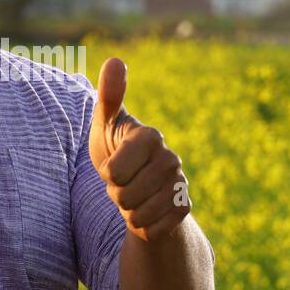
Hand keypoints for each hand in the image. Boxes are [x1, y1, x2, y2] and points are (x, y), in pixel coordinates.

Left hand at [88, 57, 190, 241]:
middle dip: (116, 194)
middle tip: (124, 181)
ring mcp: (180, 184)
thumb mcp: (105, 123)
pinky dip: (142, 226)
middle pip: (124, 196)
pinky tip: (147, 210)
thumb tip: (115, 60)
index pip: (115, 173)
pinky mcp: (184, 208)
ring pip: (137, 215)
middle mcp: (171, 158)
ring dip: (128, 210)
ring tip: (134, 194)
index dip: (107, 174)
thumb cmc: (114, 149)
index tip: (114, 162)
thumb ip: (109, 94)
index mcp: (150, 136)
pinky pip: (151, 229)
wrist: (136, 185)